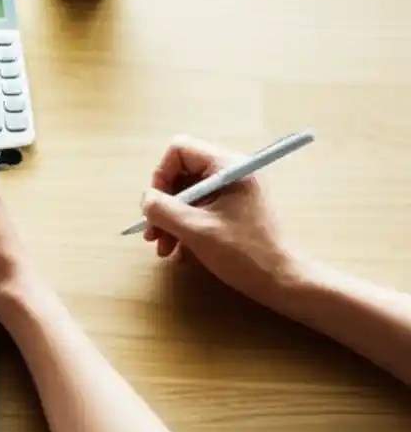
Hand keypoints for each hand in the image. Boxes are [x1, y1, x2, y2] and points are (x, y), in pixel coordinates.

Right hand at [139, 135, 301, 304]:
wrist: (284, 282)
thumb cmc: (243, 253)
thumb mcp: (195, 230)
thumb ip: (162, 209)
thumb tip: (146, 200)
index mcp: (228, 167)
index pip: (180, 150)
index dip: (161, 175)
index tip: (156, 206)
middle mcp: (232, 172)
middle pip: (182, 173)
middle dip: (163, 204)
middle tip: (153, 233)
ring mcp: (235, 191)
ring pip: (188, 194)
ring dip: (170, 219)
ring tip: (163, 248)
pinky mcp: (236, 209)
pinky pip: (201, 208)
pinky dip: (186, 226)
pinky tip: (180, 251)